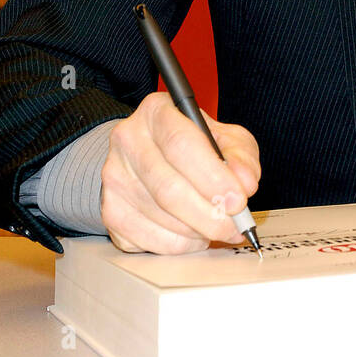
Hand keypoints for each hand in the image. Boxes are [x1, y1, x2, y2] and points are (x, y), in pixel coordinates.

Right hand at [101, 91, 260, 254]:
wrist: (151, 155)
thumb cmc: (193, 145)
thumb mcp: (225, 138)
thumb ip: (241, 155)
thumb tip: (245, 182)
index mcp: (156, 112)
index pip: (181, 144)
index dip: (213, 177)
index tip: (238, 200)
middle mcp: (128, 140)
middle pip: (169, 188)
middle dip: (209, 215)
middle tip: (235, 225)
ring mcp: (114, 177)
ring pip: (160, 217)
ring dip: (198, 231)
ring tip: (218, 227)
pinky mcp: (110, 210)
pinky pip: (149, 239)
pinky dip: (180, 244)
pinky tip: (194, 234)